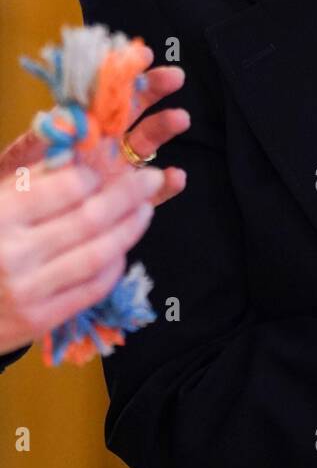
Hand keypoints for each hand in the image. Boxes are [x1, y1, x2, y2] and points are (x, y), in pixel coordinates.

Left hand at [0, 46, 189, 205]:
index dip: (123, 74)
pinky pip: (152, 192)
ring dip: (165, 128)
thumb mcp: (17, 162)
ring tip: (180, 119)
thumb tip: (55, 120)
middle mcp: (101, 145)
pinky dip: (166, 185)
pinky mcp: (125, 202)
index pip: (102, 93)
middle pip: (133, 110)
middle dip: (156, 90)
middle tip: (174, 78)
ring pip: (148, 144)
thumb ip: (35, 142)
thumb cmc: (14, 188)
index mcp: (76, 128)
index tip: (141, 57)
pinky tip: (176, 176)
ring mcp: (116, 172)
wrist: (23, 225)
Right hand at [0, 48, 190, 354]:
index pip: (68, 187)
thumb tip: (79, 147)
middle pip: (92, 219)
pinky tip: (122, 247)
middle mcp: (14, 253)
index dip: (98, 173)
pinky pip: (92, 287)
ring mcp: (28, 291)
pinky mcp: (39, 320)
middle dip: (129, 195)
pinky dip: (114, 264)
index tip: (112, 161)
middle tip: (150, 178)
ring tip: (145, 209)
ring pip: (99, 254)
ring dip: (130, 229)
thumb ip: (29, 178)